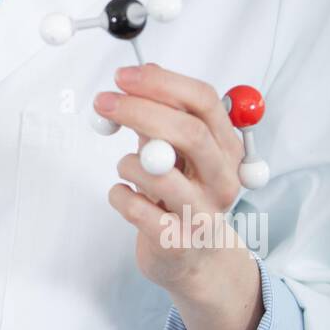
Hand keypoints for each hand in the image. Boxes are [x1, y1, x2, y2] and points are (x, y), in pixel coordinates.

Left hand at [93, 62, 248, 292]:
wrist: (192, 260)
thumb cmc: (181, 196)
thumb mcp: (177, 150)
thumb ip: (163, 113)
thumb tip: (144, 70)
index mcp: (227, 147)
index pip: (204, 101)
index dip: (162, 83)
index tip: (124, 76)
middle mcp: (223, 178)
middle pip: (188, 132)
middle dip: (139, 110)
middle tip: (103, 102)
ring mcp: (204, 213)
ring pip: (160, 173)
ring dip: (128, 162)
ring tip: (127, 168)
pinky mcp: (178, 243)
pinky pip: (136, 209)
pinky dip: (119, 196)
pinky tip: (125, 196)